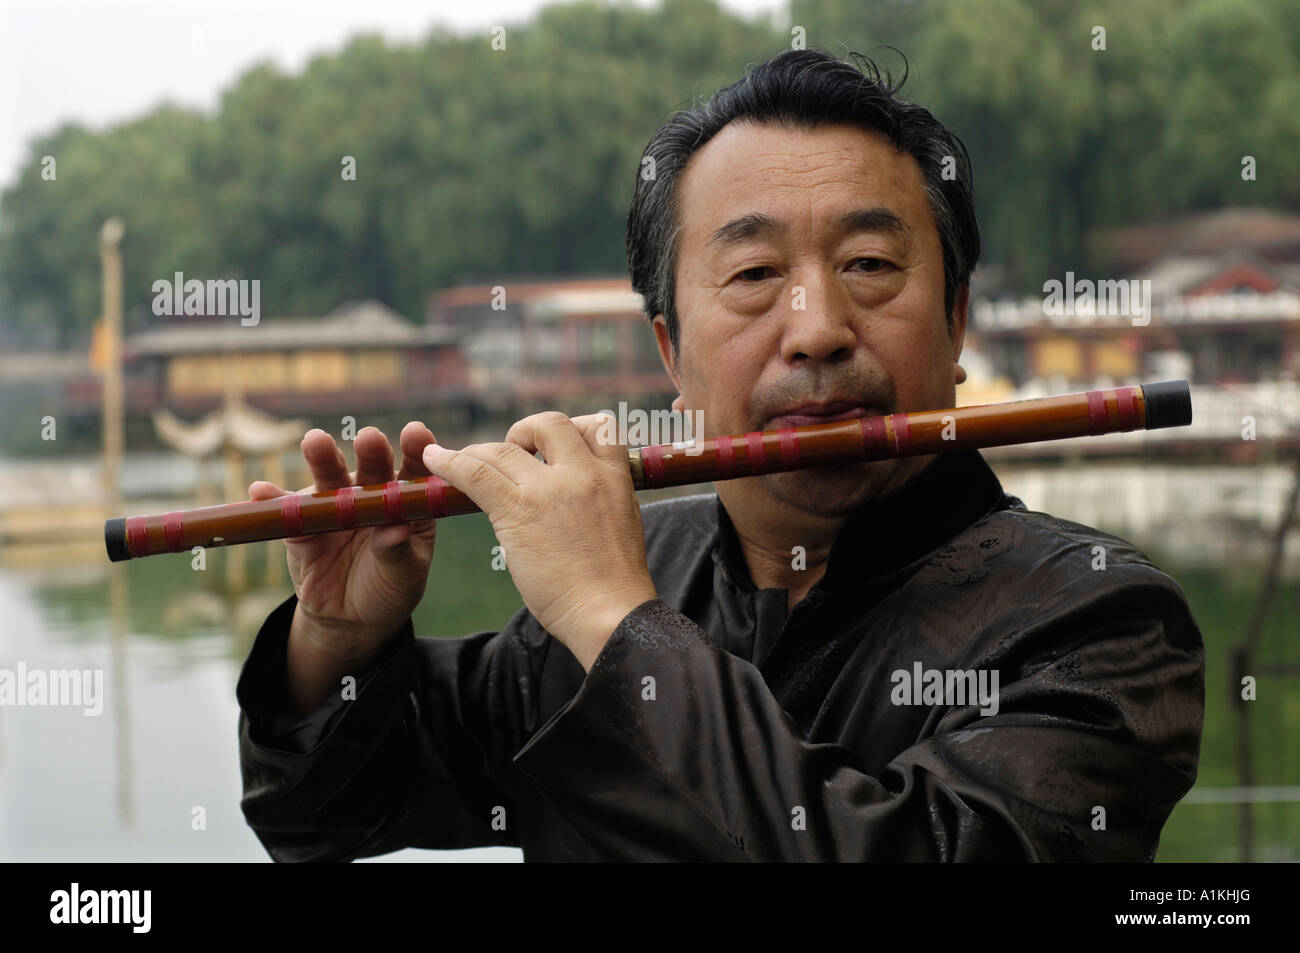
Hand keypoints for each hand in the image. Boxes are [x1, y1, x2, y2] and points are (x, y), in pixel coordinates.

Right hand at [249, 423, 438, 708]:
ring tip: (315, 441)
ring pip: (327, 478)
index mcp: (405, 500)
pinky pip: (286, 511)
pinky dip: (272, 499)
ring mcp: (333, 506)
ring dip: (321, 458)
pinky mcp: (301, 526)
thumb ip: (397, 552)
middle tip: (369, 438)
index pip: (414, 469)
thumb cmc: (390, 586)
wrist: (351, 618)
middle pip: (371, 466)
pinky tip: (261, 490)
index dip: (415, 450)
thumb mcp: (403, 575)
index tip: (415, 432)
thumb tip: (394, 531)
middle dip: (371, 450)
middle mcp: (369, 494)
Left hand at [422, 411, 657, 670]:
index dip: (575, 429)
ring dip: (481, 451)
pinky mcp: (517, 510)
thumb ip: (600, 501)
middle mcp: (583, 473)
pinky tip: (435, 460)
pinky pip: (475, 473)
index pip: (600, 426)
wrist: (610, 614)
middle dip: (527, 432)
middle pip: (550, 424)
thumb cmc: (616, 585)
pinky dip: (450, 462)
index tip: (556, 447)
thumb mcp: (623, 525)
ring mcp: (548, 489)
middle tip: (515, 454)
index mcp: (615, 477)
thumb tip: (573, 500)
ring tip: (464, 461)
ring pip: (504, 449)